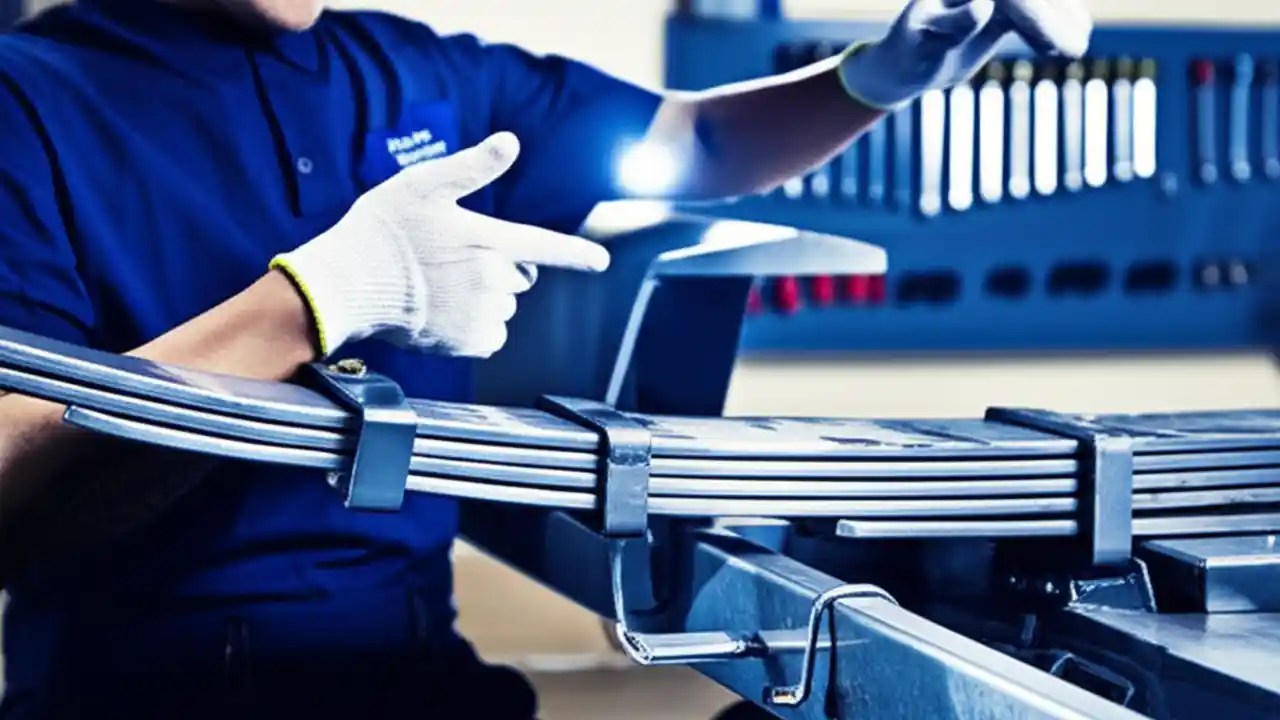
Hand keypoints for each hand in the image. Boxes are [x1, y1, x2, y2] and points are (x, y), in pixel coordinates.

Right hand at [271, 132, 609, 357]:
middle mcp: (492, 279)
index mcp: (487, 239)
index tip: (601, 262)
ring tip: (440, 287)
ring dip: (484, 298)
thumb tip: (512, 141)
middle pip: (518, 277)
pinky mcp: (469, 342)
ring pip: (503, 305)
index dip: (576, 254)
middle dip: (498, 268)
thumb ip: (472, 168)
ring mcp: (482, 313)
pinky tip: (443, 314)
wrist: (348, 285)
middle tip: (452, 260)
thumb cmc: (382, 230)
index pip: (544, 246)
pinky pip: (491, 335)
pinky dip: (475, 327)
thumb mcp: (423, 185)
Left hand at [838, 0, 1091, 109]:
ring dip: (1060, 17)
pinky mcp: (1000, 3)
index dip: (1032, 16)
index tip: (1051, 45)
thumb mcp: (923, 46)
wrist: (904, 64)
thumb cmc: (908, 57)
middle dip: (1050, 18)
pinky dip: (1058, 15)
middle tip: (1073, 50)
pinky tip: (1079, 31)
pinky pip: (1035, 5)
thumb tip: (982, 5)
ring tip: (1077, 47)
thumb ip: (954, 26)